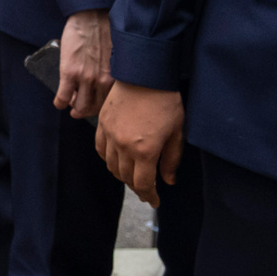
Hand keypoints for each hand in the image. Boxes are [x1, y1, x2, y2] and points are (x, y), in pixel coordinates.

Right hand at [55, 9, 113, 119]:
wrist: (91, 16)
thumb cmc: (105, 31)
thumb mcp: (116, 56)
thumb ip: (112, 72)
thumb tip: (106, 83)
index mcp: (114, 78)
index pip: (109, 104)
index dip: (100, 107)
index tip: (94, 105)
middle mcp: (101, 81)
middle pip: (93, 109)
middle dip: (86, 111)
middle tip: (79, 108)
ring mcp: (85, 78)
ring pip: (79, 107)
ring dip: (73, 108)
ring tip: (69, 103)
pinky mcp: (69, 72)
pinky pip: (62, 96)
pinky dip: (59, 102)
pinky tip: (58, 102)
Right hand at [96, 82, 184, 205]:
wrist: (145, 74)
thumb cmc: (165, 102)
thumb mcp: (176, 132)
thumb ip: (171, 160)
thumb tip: (168, 180)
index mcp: (145, 151)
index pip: (142, 184)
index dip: (148, 196)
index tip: (154, 201)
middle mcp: (124, 146)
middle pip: (125, 177)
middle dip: (136, 186)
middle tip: (145, 188)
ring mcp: (110, 134)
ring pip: (110, 165)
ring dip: (121, 173)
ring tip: (131, 173)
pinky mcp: (102, 123)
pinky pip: (100, 148)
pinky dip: (107, 158)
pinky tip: (115, 158)